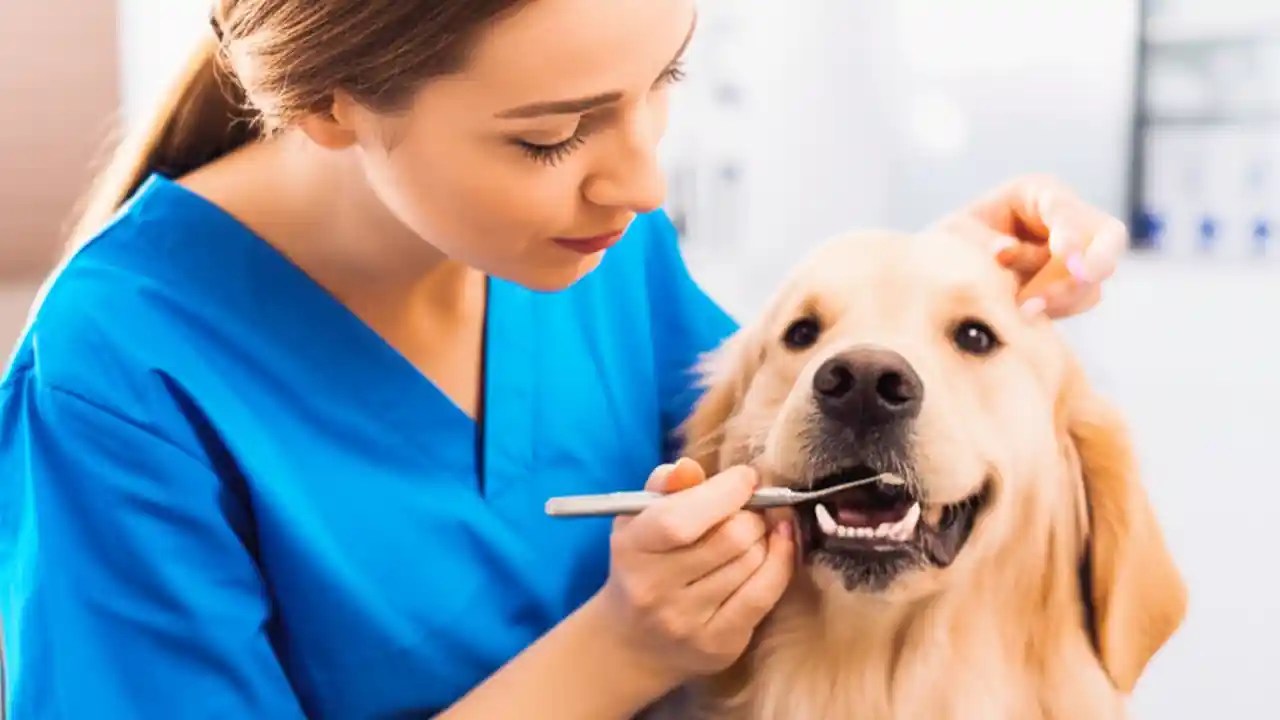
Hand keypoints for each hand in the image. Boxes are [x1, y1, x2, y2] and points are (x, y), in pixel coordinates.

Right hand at [592, 459, 793, 686]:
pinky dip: (781, 561)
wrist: (632, 642)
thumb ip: (664, 486)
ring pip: (753, 561)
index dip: (726, 491)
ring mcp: (688, 622)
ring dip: (765, 537)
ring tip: (756, 532)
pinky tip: (781, 544)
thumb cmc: (641, 565)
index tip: (745, 478)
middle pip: (731, 537)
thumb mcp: (638, 519)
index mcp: (632, 549)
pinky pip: (765, 593)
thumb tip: (690, 467)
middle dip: (751, 514)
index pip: (682, 518)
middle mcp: (655, 589)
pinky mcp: (720, 644)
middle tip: (750, 510)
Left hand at [933, 174, 1127, 318]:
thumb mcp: (955, 237)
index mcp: (1035, 193)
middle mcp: (1064, 218)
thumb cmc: (949, 246)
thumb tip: (1006, 252)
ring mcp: (1075, 252)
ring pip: (1094, 275)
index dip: (1069, 230)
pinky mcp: (1072, 283)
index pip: (1064, 208)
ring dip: (1062, 294)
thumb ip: (982, 242)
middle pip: (1108, 237)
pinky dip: (1058, 308)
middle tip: (1073, 283)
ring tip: (1022, 308)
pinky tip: (1024, 313)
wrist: (946, 275)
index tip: (1063, 253)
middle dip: (1092, 264)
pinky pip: (1082, 298)